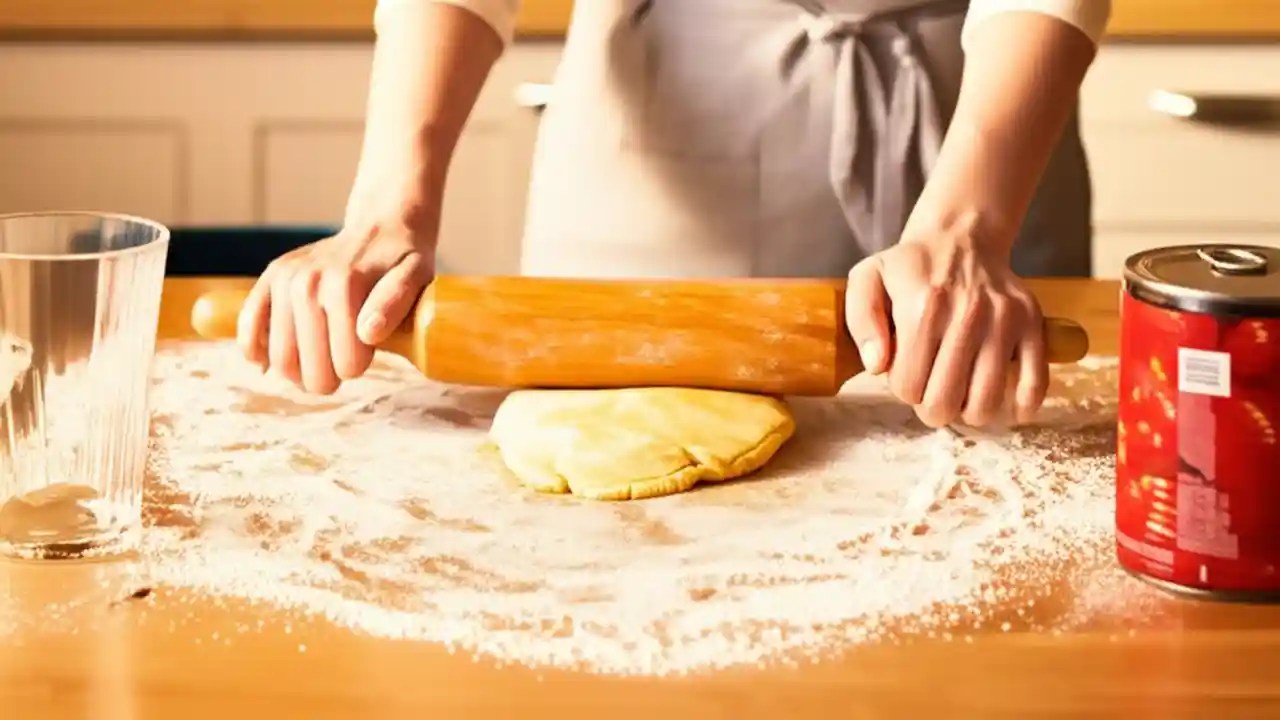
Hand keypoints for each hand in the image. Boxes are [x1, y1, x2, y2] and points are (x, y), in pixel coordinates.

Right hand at [236, 221, 433, 394]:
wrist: (380, 226)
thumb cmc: (402, 260)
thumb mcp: (415, 277)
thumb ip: (396, 303)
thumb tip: (368, 332)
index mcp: (344, 286)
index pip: (345, 364)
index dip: (358, 366)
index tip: (368, 352)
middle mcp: (307, 282)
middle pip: (308, 369)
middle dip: (329, 378)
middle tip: (343, 362)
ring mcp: (283, 279)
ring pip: (279, 359)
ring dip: (301, 371)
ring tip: (321, 356)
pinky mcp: (269, 279)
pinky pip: (249, 328)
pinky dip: (257, 351)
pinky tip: (275, 359)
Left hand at [844, 221, 1047, 428]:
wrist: (960, 238)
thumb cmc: (910, 267)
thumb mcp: (867, 279)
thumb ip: (861, 322)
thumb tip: (876, 365)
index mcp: (922, 308)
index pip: (909, 387)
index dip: (904, 389)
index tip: (906, 373)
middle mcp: (966, 315)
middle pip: (945, 402)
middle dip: (932, 408)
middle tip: (931, 392)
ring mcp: (1003, 321)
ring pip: (986, 402)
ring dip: (969, 411)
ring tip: (961, 394)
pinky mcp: (1032, 324)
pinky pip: (1035, 382)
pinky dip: (1022, 406)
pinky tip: (1009, 408)